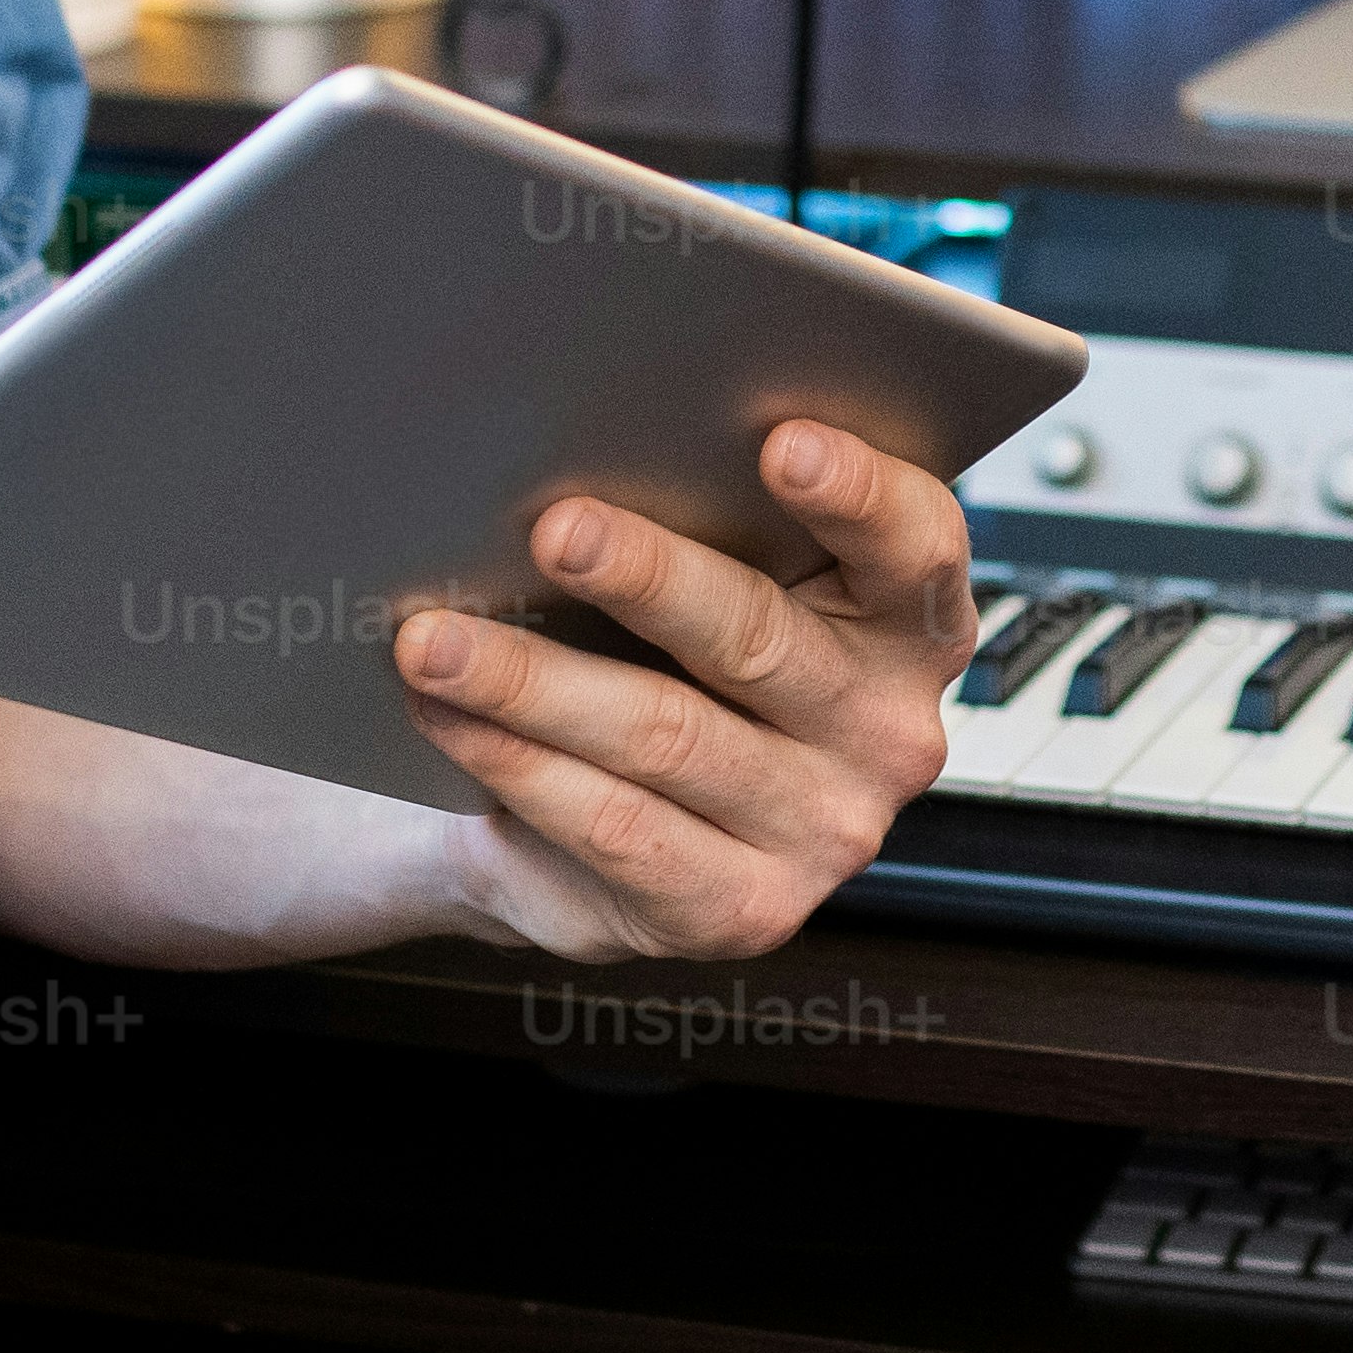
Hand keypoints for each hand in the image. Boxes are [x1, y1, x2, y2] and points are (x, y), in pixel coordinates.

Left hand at [400, 417, 977, 962]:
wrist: (594, 824)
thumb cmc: (657, 662)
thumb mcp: (712, 583)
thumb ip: (708, 526)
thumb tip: (588, 459)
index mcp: (909, 627)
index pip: (916, 547)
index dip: (858, 493)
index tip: (782, 442)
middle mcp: (888, 733)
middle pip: (760, 636)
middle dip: (648, 576)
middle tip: (556, 529)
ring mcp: (823, 833)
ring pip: (665, 735)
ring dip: (533, 680)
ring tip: (436, 639)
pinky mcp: (743, 909)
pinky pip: (615, 826)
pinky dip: (519, 763)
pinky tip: (450, 717)